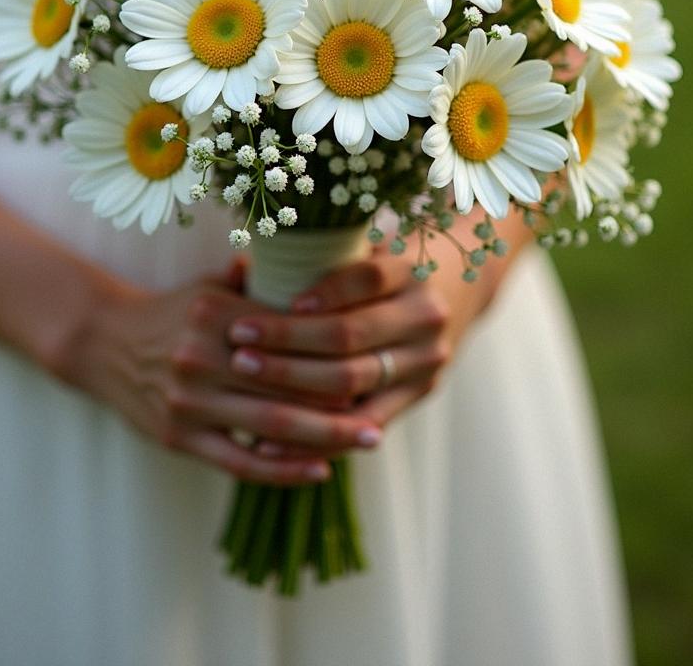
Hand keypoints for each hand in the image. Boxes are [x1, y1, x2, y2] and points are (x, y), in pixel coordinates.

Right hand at [58, 262, 382, 484]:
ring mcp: (189, 401)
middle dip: (339, 401)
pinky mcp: (179, 437)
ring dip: (324, 438)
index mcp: (216, 312)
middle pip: (286, 384)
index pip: (288, 334)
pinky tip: (319, 471)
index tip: (375, 355)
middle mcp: (201, 356)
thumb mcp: (209, 282)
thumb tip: (318, 259)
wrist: (104, 343)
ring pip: (270, 426)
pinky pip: (239, 462)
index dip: (333, 350)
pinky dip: (282, 471)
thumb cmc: (173, 311)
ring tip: (366, 440)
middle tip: (383, 407)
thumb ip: (260, 277)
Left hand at [226, 235, 505, 441]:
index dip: (322, 291)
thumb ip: (323, 258)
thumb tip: (241, 268)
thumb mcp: (368, 251)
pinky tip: (268, 441)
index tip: (278, 300)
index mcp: (411, 272)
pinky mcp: (416, 397)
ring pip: (352, 381)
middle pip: (351, 335)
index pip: (365, 279)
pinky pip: (360, 425)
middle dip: (289, 341)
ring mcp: (425, 362)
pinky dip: (312, 435)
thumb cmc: (385, 269)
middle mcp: (424, 318)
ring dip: (293, 384)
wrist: (452, 295)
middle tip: (239, 343)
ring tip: (247, 377)